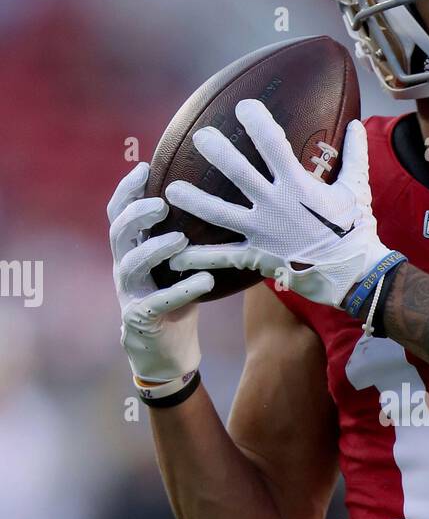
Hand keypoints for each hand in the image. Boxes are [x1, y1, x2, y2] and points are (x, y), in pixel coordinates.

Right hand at [108, 161, 213, 381]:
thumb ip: (187, 236)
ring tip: (180, 240)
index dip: (126, 189)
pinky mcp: (141, 318)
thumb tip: (220, 199)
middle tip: (162, 205)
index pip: (118, 212)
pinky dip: (183, 290)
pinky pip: (158, 302)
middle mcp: (124, 267)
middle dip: (137, 214)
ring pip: (131, 264)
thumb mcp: (179, 265)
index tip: (144, 166)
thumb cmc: (178, 301)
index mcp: (131, 250)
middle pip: (118, 232)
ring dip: (155, 249)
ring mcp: (129, 293)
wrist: (167, 352)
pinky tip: (206, 283)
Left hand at [165, 101, 392, 306]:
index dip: (257, 122)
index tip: (243, 106)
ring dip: (194, 202)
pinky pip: (224, 257)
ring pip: (220, 214)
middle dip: (216, 151)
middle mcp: (274, 205)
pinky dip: (200, 257)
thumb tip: (357, 125)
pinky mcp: (257, 256)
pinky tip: (177, 255)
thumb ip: (354, 155)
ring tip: (171, 191)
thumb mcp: (357, 190)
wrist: (352, 275)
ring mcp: (262, 232)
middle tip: (200, 137)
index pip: (272, 144)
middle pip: (237, 172)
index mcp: (297, 185)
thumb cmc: (355, 231)